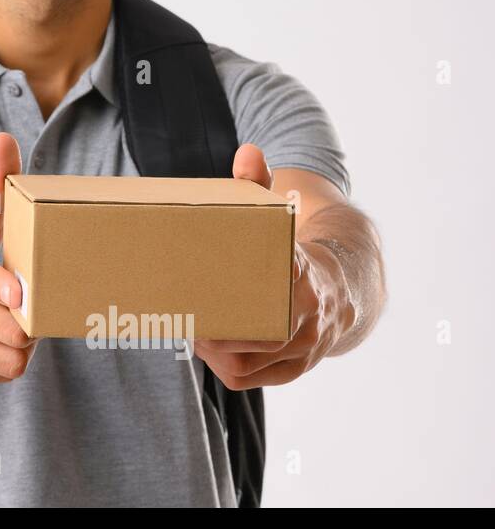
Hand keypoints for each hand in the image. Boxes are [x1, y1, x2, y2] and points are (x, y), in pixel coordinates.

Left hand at [191, 143, 350, 387]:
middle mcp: (312, 311)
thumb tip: (247, 151)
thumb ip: (261, 183)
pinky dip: (229, 368)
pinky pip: (258, 377)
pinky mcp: (300, 365)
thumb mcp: (284, 213)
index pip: (280, 276)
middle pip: (265, 329)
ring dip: (217, 350)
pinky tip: (206, 351)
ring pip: (257, 358)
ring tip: (188, 330)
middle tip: (183, 311)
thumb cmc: (297, 249)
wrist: (346, 288)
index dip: (245, 282)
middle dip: (222, 325)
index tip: (207, 281)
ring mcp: (309, 343)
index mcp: (306, 270)